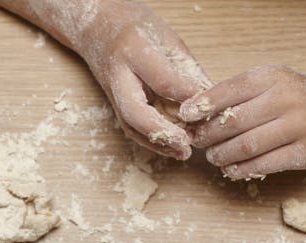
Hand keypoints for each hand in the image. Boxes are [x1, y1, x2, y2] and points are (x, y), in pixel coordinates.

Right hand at [60, 0, 210, 158]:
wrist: (96, 29)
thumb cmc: (135, 27)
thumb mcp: (166, 37)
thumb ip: (185, 67)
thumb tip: (209, 95)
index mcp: (134, 51)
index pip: (162, 79)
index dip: (186, 94)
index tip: (207, 104)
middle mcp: (119, 76)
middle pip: (135, 111)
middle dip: (161, 131)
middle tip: (186, 143)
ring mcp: (113, 93)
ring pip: (130, 126)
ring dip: (156, 143)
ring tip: (182, 152)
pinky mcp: (114, 105)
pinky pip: (130, 127)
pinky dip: (149, 140)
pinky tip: (169, 146)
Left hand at [180, 65, 305, 179]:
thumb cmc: (294, 97)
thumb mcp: (270, 83)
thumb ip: (238, 93)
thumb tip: (193, 110)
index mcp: (273, 78)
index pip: (230, 90)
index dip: (203, 104)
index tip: (185, 115)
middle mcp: (286, 100)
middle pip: (233, 122)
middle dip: (207, 135)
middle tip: (197, 141)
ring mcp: (297, 126)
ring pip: (246, 146)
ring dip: (221, 155)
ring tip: (213, 156)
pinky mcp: (304, 152)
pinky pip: (263, 164)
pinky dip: (240, 169)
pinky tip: (230, 169)